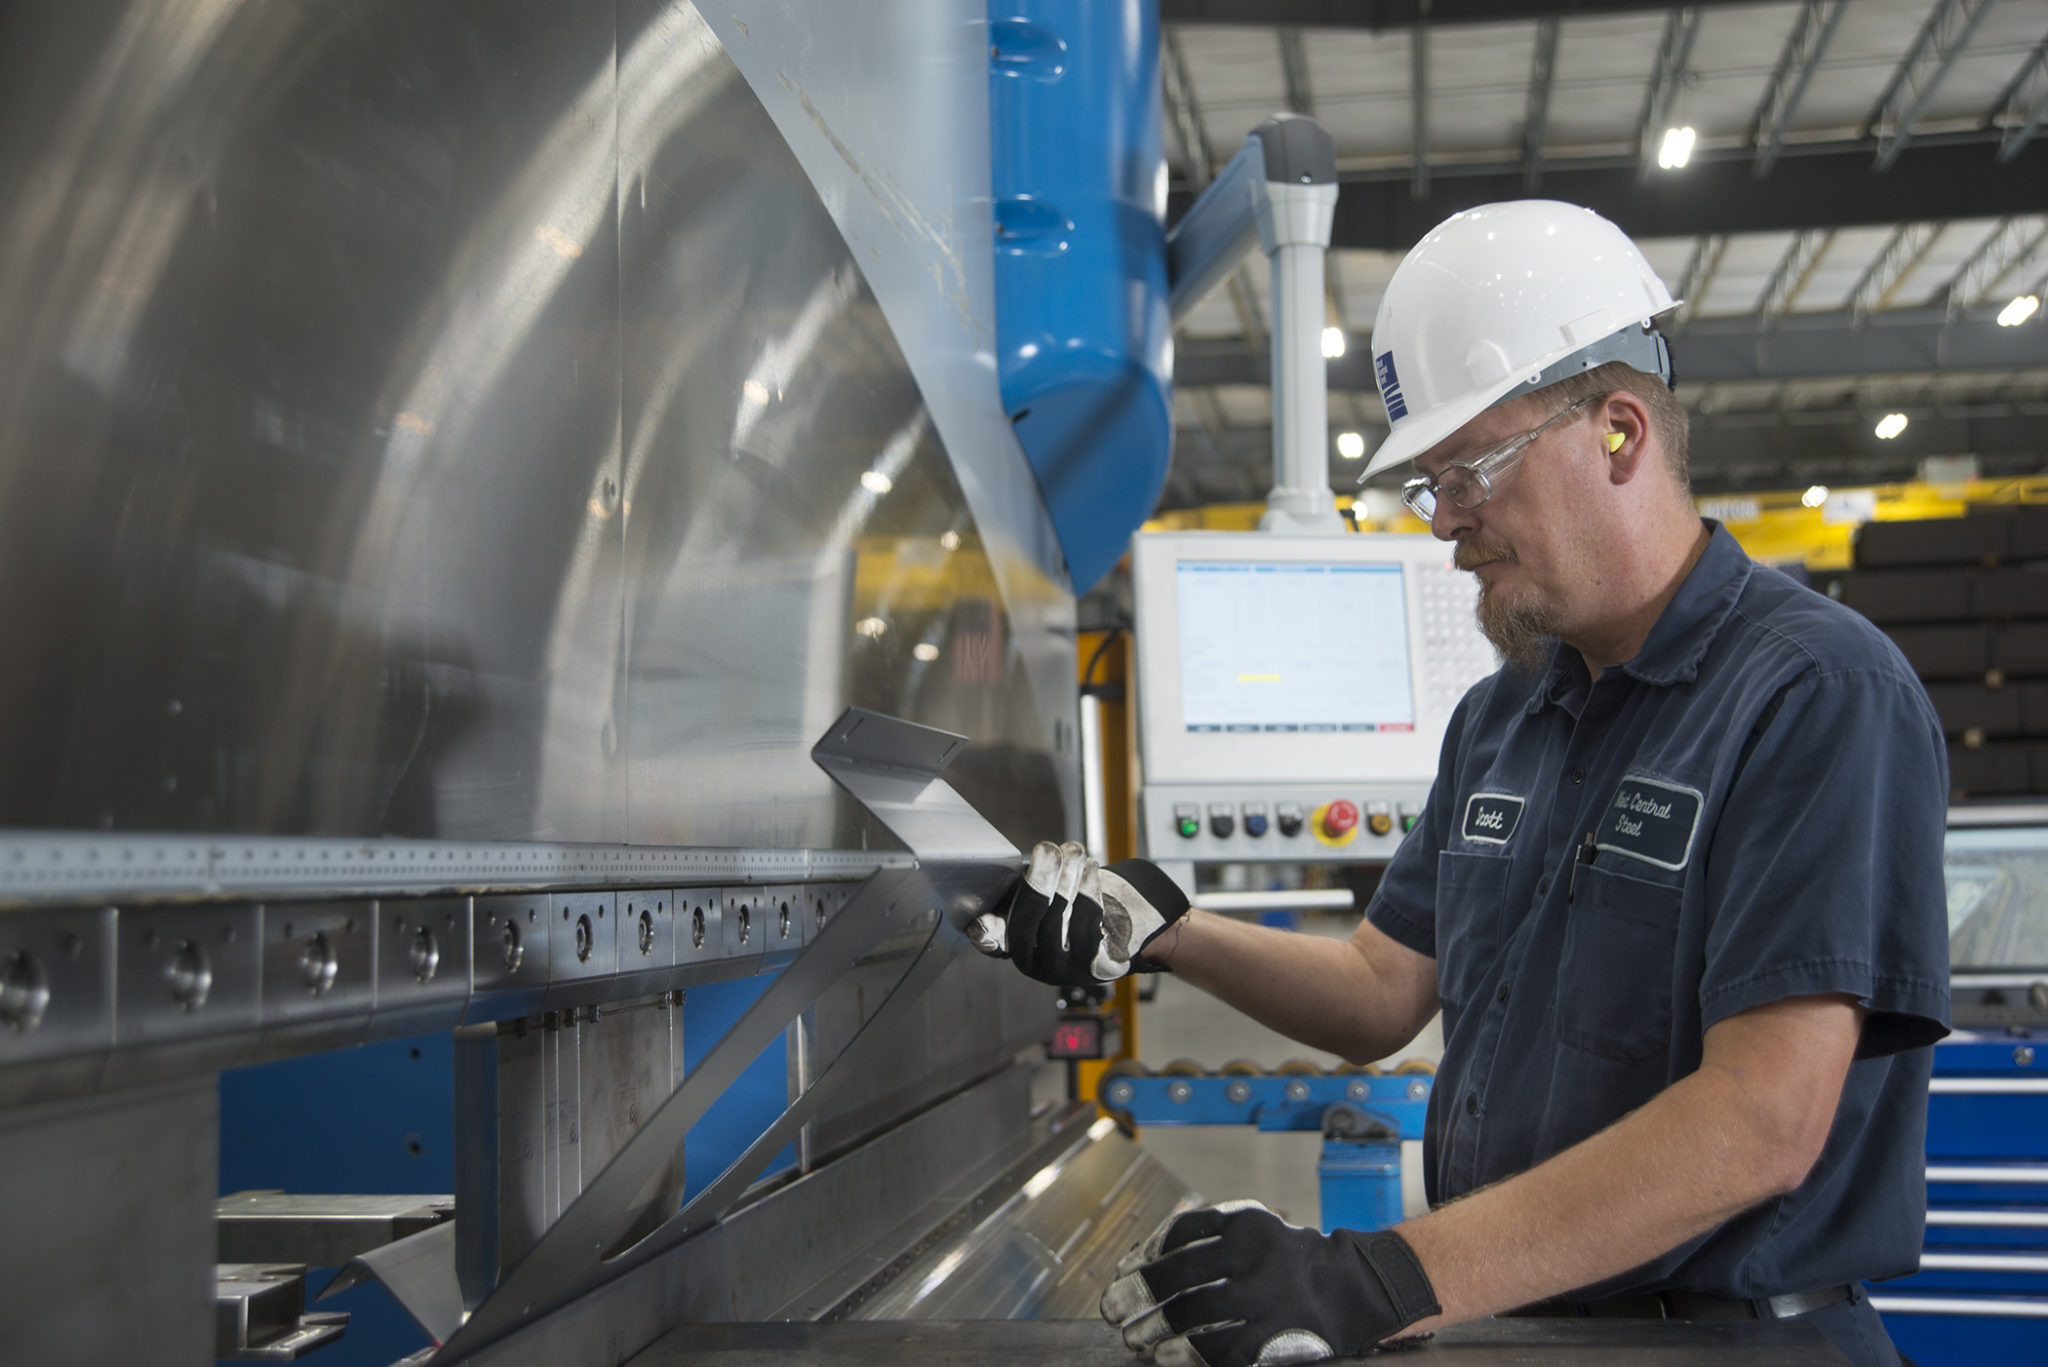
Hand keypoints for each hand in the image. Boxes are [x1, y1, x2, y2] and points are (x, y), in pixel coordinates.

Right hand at [968, 841, 1188, 985]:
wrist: (1110, 938)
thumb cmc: (1066, 911)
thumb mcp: (1042, 901)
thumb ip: (1030, 886)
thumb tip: (1043, 859)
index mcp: (1010, 945)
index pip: (991, 940)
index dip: (984, 933)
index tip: (981, 924)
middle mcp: (1032, 963)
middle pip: (1028, 919)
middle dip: (1039, 879)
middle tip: (1048, 849)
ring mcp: (1062, 970)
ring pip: (1060, 918)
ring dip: (1068, 878)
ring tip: (1075, 851)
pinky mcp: (1092, 968)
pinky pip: (1088, 924)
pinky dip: (1090, 890)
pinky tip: (1091, 869)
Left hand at [1100, 1201, 1438, 1366]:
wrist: (1350, 1287)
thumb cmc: (1286, 1259)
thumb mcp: (1251, 1229)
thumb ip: (1202, 1235)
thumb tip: (1140, 1259)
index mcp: (1245, 1225)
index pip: (1180, 1235)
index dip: (1144, 1256)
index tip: (1122, 1273)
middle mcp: (1254, 1258)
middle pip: (1179, 1276)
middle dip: (1137, 1296)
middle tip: (1113, 1310)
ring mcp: (1265, 1299)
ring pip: (1193, 1314)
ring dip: (1154, 1328)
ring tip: (1135, 1338)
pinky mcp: (1275, 1336)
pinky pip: (1219, 1348)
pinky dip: (1186, 1353)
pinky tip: (1167, 1356)